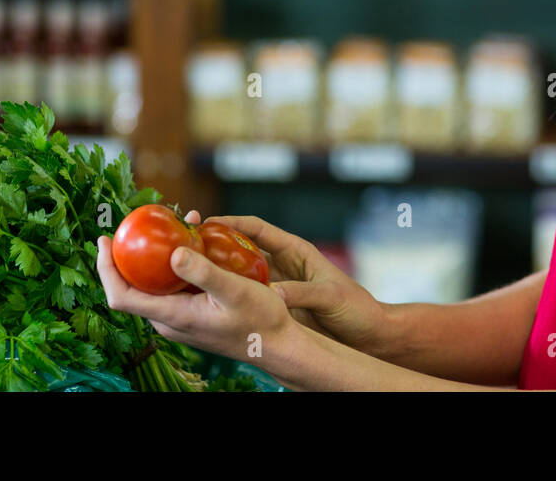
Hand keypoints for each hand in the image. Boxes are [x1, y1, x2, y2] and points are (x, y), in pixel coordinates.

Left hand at [96, 233, 291, 363]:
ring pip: (154, 286)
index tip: (103, 241)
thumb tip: (173, 252)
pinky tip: (193, 243)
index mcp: (173, 315)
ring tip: (174, 224)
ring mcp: (179, 319)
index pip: (121, 296)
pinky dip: (173, 265)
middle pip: (132, 288)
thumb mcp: (235, 291)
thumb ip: (204, 273)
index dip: (106, 269)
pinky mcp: (190, 315)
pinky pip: (172, 288)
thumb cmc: (260, 320)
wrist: (277, 345)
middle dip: (129, 255)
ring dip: (155, 257)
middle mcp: (169, 320)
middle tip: (136, 224)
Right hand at [193, 213, 390, 354]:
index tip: (207, 222)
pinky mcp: (277, 304)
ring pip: (241, 272)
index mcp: (296, 251)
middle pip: (243, 248)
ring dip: (219, 271)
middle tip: (187, 246)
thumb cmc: (356, 308)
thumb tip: (273, 295)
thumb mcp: (329, 297)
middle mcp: (283, 264)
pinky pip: (248, 295)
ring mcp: (278, 283)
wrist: (368, 334)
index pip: (258, 229)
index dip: (233, 223)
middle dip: (217, 244)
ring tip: (189, 272)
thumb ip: (302, 293)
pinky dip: (230, 295)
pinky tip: (210, 300)